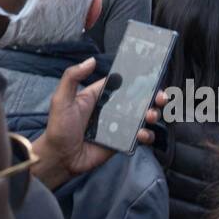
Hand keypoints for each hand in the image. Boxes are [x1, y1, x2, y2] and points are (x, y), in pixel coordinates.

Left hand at [31, 58, 167, 190]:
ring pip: (141, 117)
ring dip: (152, 114)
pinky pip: (139, 137)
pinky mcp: (121, 141)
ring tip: (151, 116)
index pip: (121, 84)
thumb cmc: (59, 127)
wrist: (61, 158)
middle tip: (160, 98)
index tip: (151, 78)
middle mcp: (110, 109)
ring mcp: (117, 125)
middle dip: (152, 97)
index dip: (137, 80)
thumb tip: (92, 60)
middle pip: (137, 99)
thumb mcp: (61, 99)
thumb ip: (73, 77)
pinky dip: (146, 135)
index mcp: (98, 96)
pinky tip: (142, 134)